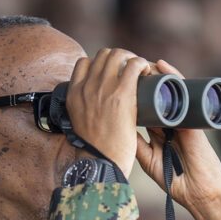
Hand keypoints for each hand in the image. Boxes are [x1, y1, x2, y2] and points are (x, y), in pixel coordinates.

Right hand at [64, 47, 146, 177]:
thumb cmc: (95, 152)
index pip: (84, 64)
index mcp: (73, 94)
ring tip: (140, 71)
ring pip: (117, 55)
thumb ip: (84, 111)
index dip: (100, 64)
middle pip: (102, 55)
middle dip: (119, 58)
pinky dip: (142, 64)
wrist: (100, 164)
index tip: (112, 73)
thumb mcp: (79, 125)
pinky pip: (134, 65)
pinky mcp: (121, 95)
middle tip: (130, 70)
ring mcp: (102, 88)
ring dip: (131, 58)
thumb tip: (93, 111)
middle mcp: (85, 87)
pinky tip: (146, 72)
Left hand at [131, 58, 220, 219]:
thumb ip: (137, 144)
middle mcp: (170, 121)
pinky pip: (183, 93)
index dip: (132, 94)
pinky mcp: (191, 119)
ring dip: (155, 73)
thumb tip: (118, 126)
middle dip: (142, 79)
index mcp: (159, 131)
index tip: (117, 82)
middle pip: (156, 94)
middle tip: (126, 65)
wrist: (199, 193)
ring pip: (168, 90)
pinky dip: (173, 78)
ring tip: (141, 60)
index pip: (144, 106)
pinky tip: (161, 65)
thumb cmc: (177, 182)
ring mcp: (182, 119)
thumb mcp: (149, 161)